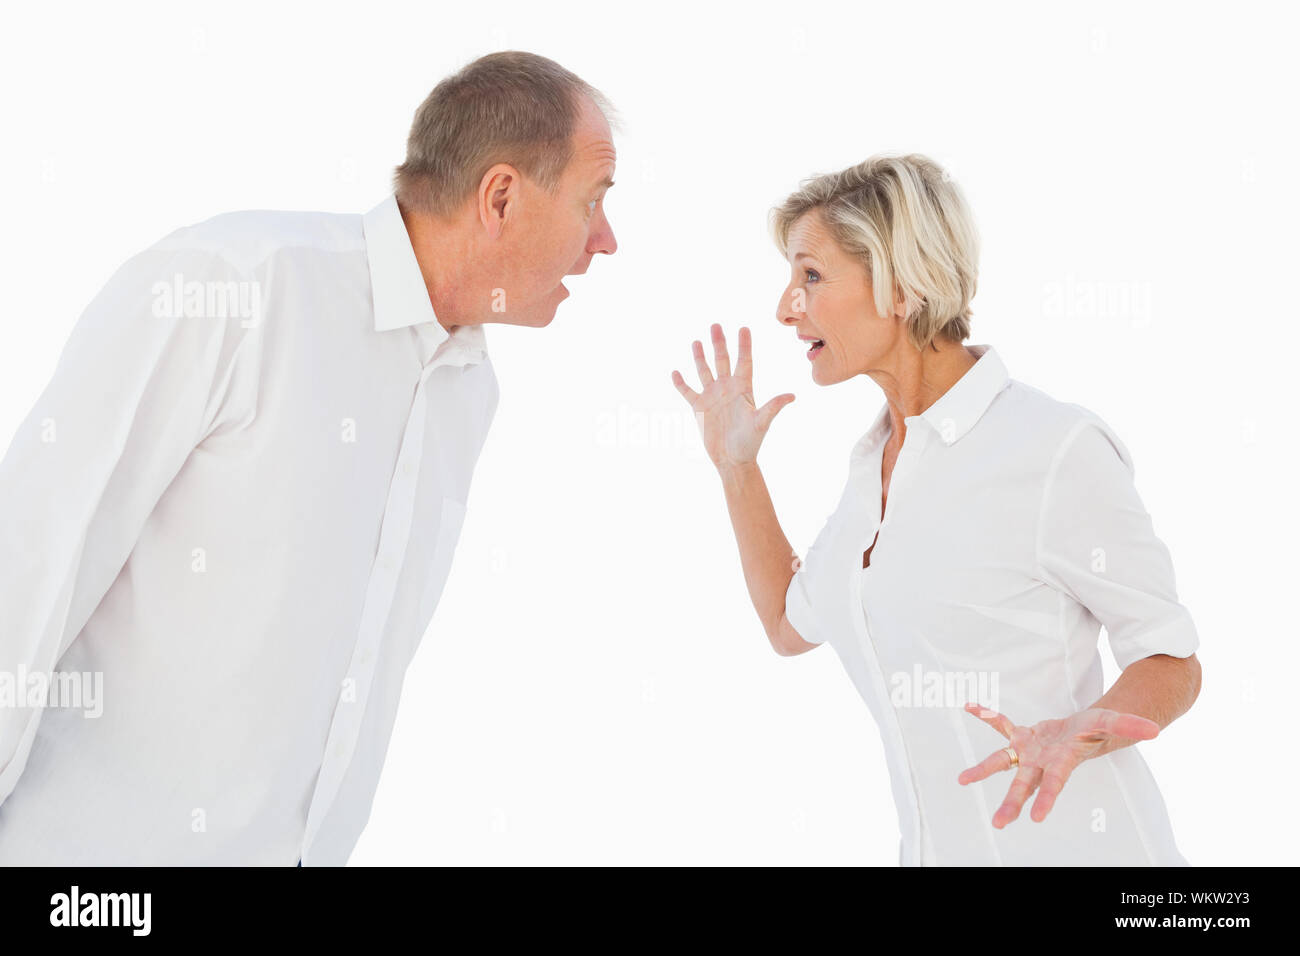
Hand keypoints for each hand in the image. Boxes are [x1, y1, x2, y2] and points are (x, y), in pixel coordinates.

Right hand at [671, 323, 794, 469]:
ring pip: (704, 371)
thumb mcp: (762, 422)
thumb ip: (773, 407)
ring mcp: (712, 397)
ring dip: (700, 357)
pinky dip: (681, 383)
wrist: (733, 460)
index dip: (744, 345)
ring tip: (696, 341)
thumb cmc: (750, 442)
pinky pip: (688, 391)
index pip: (744, 361)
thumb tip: (792, 396)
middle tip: (716, 325)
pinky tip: (675, 372)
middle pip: (723, 360)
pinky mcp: (699, 408)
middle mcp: (727, 389)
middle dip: (719, 343)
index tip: (744, 328)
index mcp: (743, 389)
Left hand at [957, 701, 1159, 827]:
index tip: (1035, 818)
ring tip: (962, 780)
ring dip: (982, 770)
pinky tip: (970, 707)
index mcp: (1062, 762)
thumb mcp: (1113, 722)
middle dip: (1012, 803)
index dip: (1046, 799)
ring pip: (1002, 761)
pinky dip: (987, 717)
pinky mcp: (1021, 735)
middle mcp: (1041, 762)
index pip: (1053, 784)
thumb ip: (1130, 726)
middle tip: (999, 824)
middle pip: (1024, 784)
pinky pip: (1001, 726)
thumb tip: (1154, 731)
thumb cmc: (1099, 729)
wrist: (1085, 729)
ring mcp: (1028, 750)